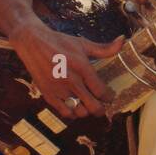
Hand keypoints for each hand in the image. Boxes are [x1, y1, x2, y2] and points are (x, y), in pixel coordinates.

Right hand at [7, 22, 122, 119]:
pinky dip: (72, 113)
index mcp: (83, 68)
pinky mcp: (48, 95)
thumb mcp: (83, 43)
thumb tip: (123, 41)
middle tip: (102, 106)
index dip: (109, 97)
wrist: (32, 42)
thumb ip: (104, 48)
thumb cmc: (60, 42)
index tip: (110, 96)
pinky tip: (74, 106)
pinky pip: (64, 113)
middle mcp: (72, 81)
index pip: (102, 91)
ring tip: (87, 105)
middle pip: (93, 107)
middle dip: (101, 109)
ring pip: (80, 112)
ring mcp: (59, 89)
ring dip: (86, 111)